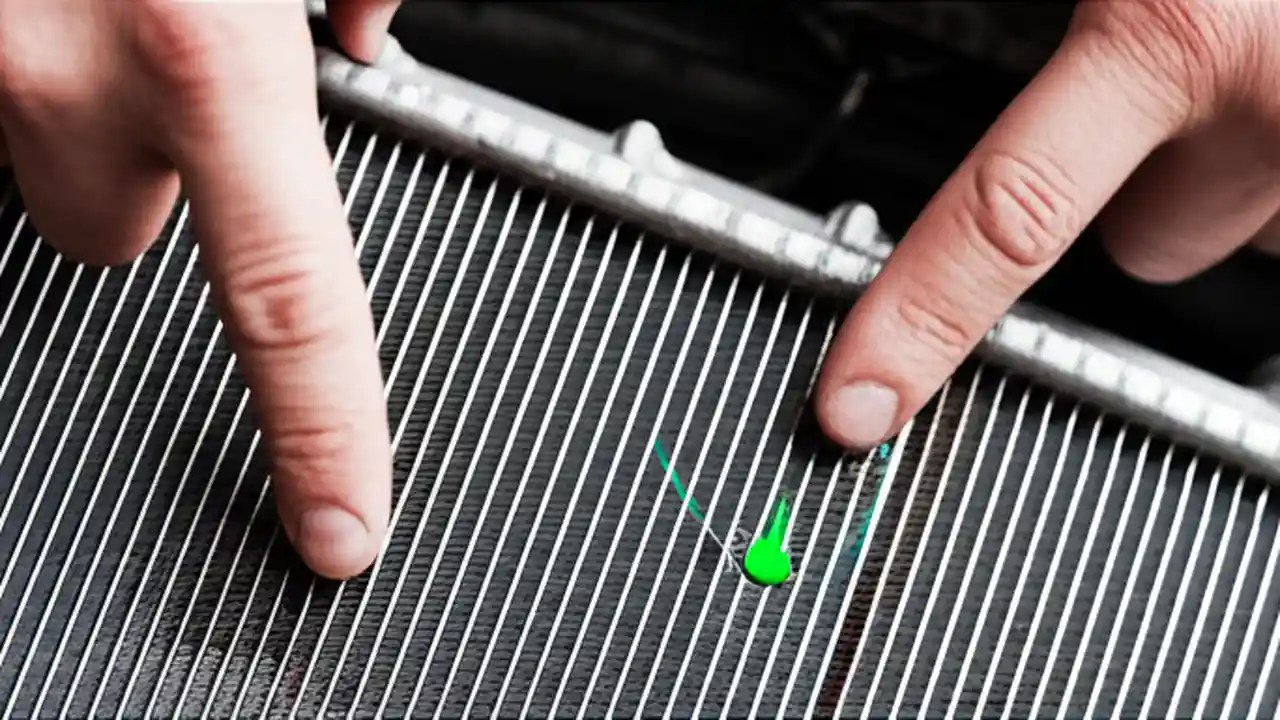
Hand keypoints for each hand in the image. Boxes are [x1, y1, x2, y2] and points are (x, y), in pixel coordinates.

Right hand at [0, 0, 399, 578]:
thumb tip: (371, 24)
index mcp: (207, 51)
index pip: (291, 303)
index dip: (321, 435)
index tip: (340, 526)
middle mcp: (61, 72)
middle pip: (106, 229)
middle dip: (154, 180)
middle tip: (179, 83)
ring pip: (32, 154)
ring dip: (79, 108)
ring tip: (112, 8)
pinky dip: (22, 61)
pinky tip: (56, 0)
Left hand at [817, 1, 1279, 448]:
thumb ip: (1113, 27)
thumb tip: (1053, 62)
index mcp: (1173, 31)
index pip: (1007, 214)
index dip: (921, 319)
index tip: (857, 404)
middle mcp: (1275, 104)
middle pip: (1156, 242)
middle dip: (1156, 189)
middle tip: (1176, 90)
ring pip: (1249, 215)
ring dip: (1248, 159)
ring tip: (1268, 53)